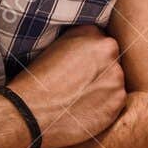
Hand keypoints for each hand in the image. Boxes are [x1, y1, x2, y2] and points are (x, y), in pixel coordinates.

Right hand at [7, 24, 125, 147]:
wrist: (28, 113)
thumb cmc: (35, 82)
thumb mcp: (55, 47)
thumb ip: (78, 43)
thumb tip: (89, 47)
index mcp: (91, 33)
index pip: (100, 42)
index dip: (89, 57)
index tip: (78, 68)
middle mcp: (109, 51)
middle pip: (111, 61)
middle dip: (99, 72)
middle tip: (78, 85)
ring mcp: (116, 77)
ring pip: (114, 81)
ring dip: (103, 89)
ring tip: (78, 100)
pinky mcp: (118, 101)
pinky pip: (116, 102)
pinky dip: (104, 107)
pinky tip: (84, 111)